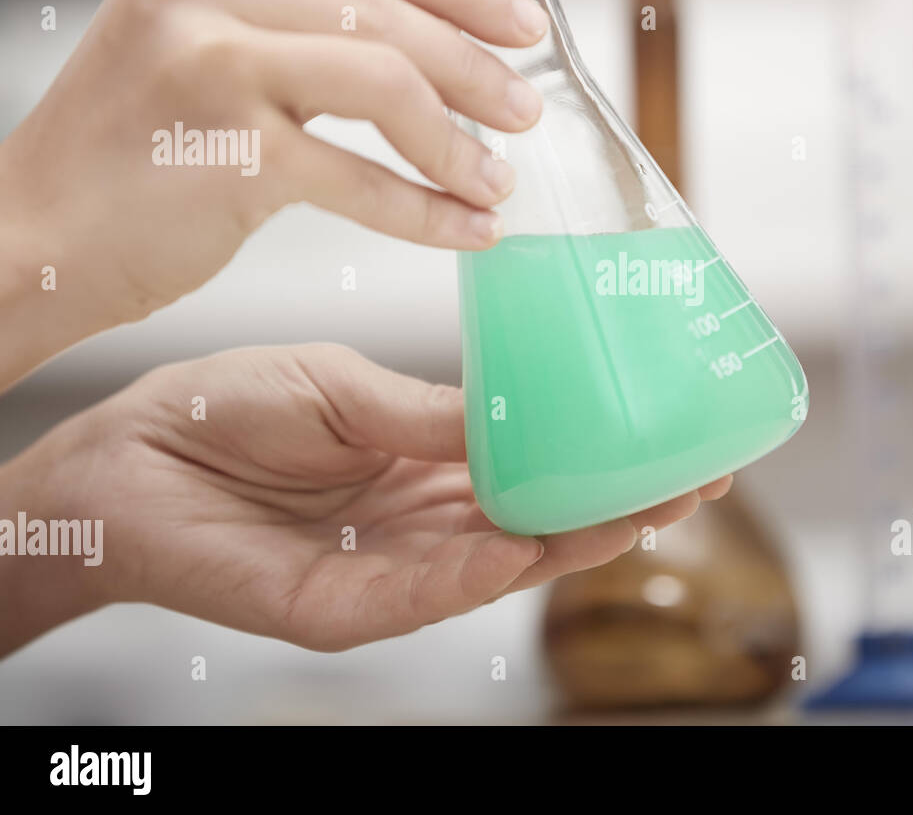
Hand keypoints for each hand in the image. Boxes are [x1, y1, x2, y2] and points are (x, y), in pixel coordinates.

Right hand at [0, 0, 546, 388]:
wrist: (34, 235)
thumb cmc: (133, 155)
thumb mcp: (204, 49)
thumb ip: (299, 26)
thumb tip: (434, 44)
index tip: (522, 23)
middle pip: (389, 7)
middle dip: (478, 64)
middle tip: (527, 109)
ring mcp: (210, 59)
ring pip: (386, 80)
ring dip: (458, 139)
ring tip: (497, 179)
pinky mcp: (225, 147)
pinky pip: (360, 175)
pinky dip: (425, 209)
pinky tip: (464, 229)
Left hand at [0, 344, 730, 654]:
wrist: (127, 455)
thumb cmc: (229, 407)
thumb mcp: (347, 389)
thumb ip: (430, 414)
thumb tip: (523, 408)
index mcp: (427, 463)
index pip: (535, 470)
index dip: (601, 458)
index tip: (671, 432)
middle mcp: (423, 522)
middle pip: (539, 524)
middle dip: (619, 505)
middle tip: (699, 478)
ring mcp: (391, 570)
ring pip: (501, 566)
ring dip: (576, 543)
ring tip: (649, 511)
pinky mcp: (345, 610)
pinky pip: (426, 595)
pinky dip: (484, 574)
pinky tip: (535, 549)